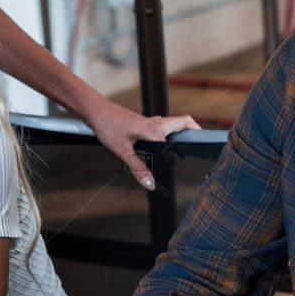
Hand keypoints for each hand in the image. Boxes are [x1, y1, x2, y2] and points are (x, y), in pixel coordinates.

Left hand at [83, 99, 200, 190]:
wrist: (94, 110)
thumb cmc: (106, 126)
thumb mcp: (122, 151)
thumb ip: (137, 168)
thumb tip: (151, 184)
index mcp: (154, 129)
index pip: (177, 142)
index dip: (184, 153)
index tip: (190, 164)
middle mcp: (155, 123)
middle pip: (183, 122)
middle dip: (194, 132)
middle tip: (201, 145)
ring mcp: (149, 120)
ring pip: (172, 123)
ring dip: (181, 131)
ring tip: (184, 147)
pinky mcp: (141, 122)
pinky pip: (161, 125)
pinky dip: (167, 132)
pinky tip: (159, 144)